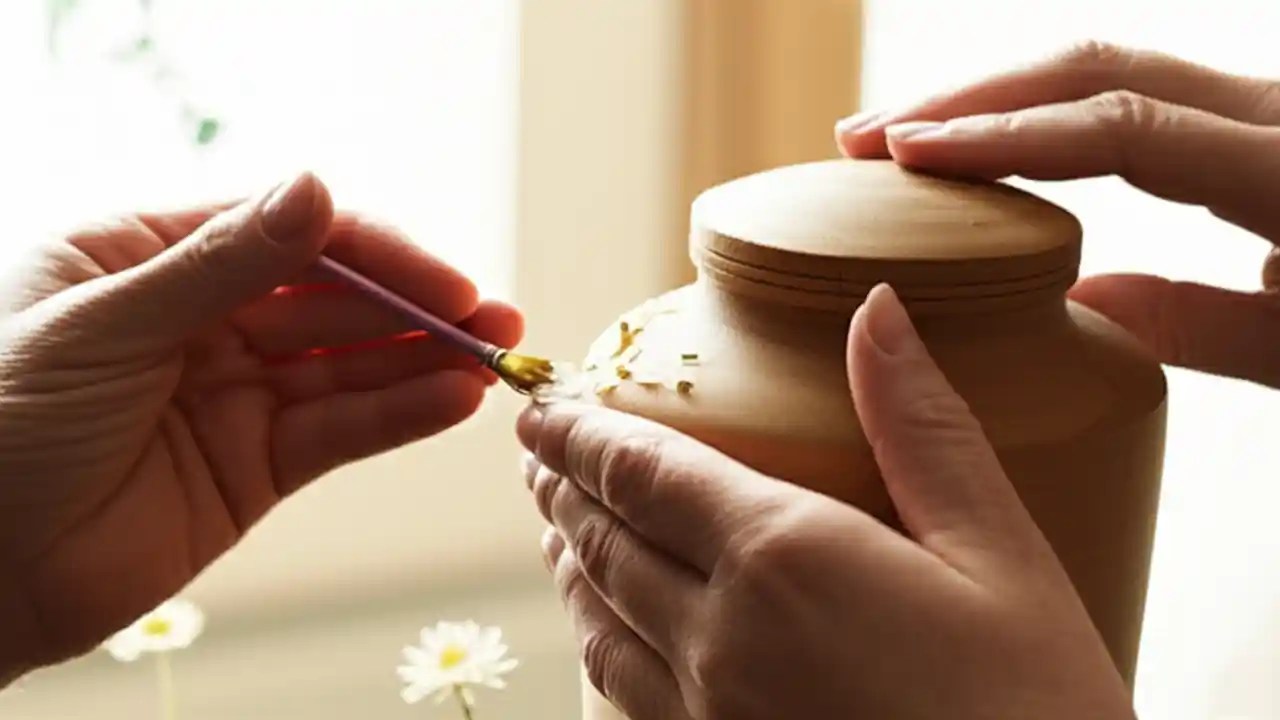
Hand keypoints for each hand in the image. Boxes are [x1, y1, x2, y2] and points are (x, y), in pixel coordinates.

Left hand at [0, 173, 520, 679]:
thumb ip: (219, 266)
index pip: (285, 235)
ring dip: (422, 361)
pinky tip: (451, 400)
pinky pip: (337, 431)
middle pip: (330, 300)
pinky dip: (396, 416)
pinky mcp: (255, 464)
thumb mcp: (105, 327)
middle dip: (414, 308)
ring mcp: (233, 392)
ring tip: (494, 359)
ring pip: (346, 367)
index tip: (439, 277)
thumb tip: (314, 190)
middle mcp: (201, 318)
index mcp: (148, 256)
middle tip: (491, 319)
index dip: (371, 252)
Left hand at [517, 286, 1132, 719]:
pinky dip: (597, 638)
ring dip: (570, 561)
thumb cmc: (1038, 707)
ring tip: (556, 526)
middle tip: (539, 453)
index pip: (642, 473)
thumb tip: (876, 308)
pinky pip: (622, 692)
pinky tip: (606, 629)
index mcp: (781, 557)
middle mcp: (721, 637)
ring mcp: (707, 715)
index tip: (540, 406)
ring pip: (600, 620)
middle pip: (605, 541)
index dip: (580, 434)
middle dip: (563, 487)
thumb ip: (922, 427)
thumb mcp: (999, 554)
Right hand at [836, 40, 1279, 387]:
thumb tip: (1077, 304)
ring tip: (894, 140)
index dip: (1004, 135)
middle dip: (966, 99)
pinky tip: (981, 144)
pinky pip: (1120, 90)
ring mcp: (1249, 103)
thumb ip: (1202, 324)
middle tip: (864, 141)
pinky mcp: (1235, 114)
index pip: (1120, 128)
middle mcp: (1265, 109)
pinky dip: (1037, 110)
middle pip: (1089, 69)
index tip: (905, 157)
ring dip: (989, 95)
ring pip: (1098, 68)